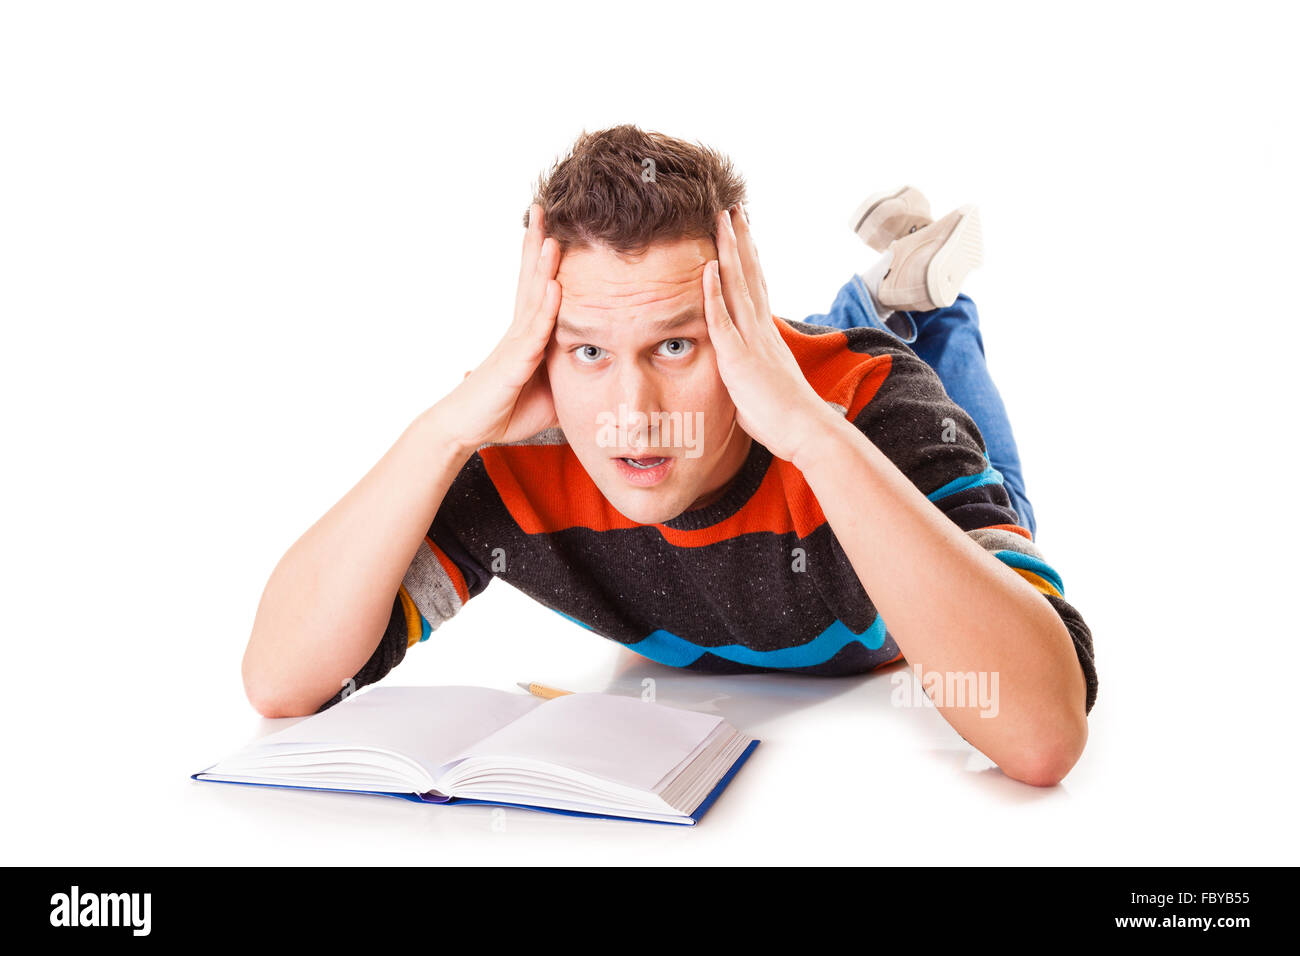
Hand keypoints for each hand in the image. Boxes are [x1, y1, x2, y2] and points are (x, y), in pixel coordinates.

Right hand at [434, 203, 561, 453]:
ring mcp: (515, 344)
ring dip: (542, 266)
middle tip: (542, 208)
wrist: (466, 429)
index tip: (553, 226)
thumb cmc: (504, 410)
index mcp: (527, 334)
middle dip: (537, 242)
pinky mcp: (513, 363)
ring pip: (533, 297)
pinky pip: (534, 332)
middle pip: (530, 278)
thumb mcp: (550, 394)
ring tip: (551, 234)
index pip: (538, 287)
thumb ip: (571, 379)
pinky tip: (556, 287)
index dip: (544, 257)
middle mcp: (520, 331)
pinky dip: (547, 309)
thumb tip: (601, 380)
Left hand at [702, 205, 836, 462]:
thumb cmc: (784, 418)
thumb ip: (749, 370)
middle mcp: (761, 330)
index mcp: (766, 336)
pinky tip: (707, 267)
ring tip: (722, 218)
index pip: (756, 287)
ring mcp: (752, 341)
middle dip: (740, 239)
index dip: (748, 258)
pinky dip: (714, 292)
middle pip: (749, 274)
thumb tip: (740, 371)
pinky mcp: (741, 359)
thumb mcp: (762, 385)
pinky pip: (724, 320)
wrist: (807, 432)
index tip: (743, 231)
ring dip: (728, 250)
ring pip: (738, 286)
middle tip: (733, 207)